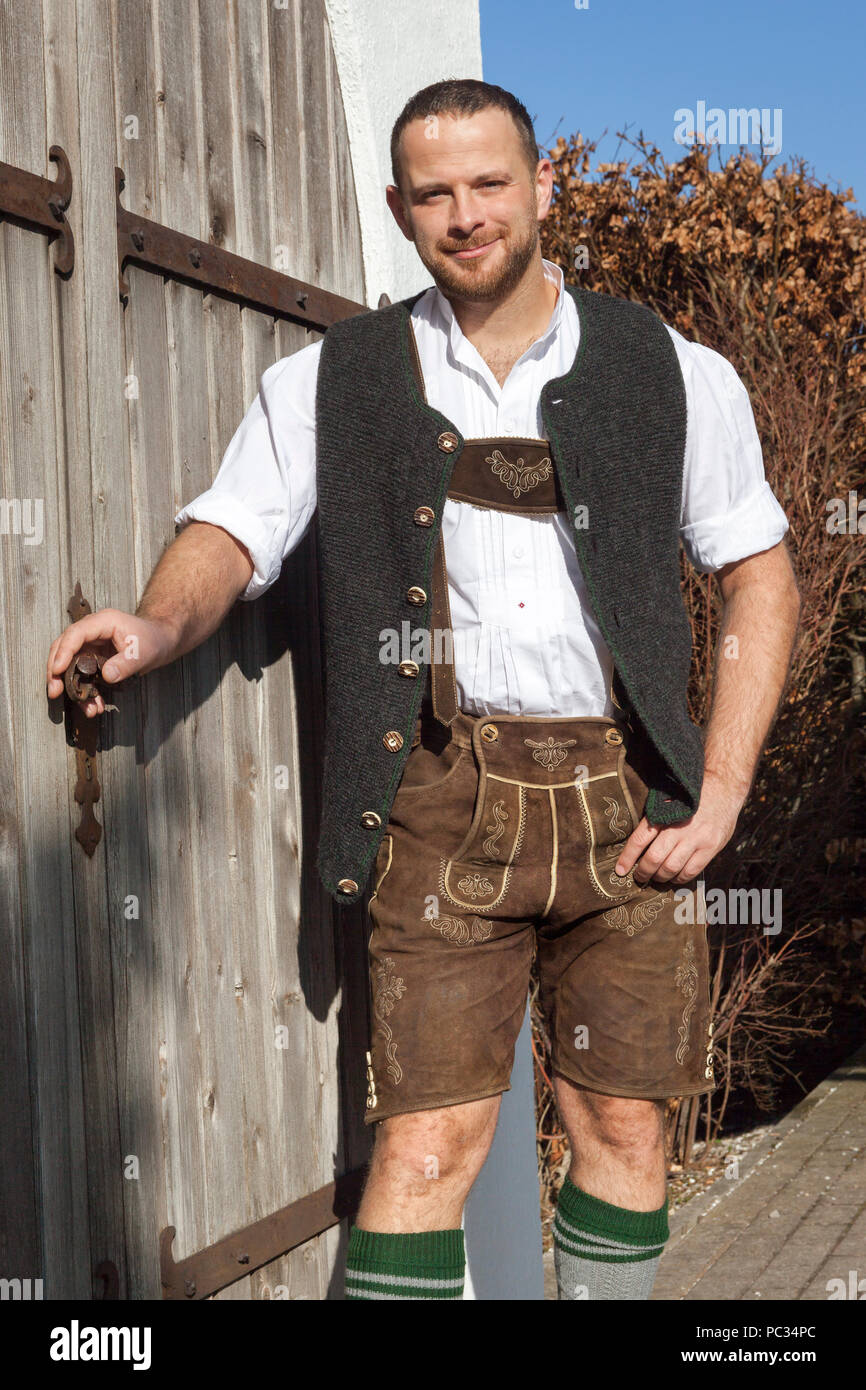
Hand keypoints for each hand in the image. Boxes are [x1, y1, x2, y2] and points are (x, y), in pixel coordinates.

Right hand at [46, 609, 177, 716]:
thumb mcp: (144, 652)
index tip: (57, 671)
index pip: (75, 634)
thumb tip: (106, 676)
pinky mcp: (94, 660)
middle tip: (55, 692)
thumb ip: (126, 663)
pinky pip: (84, 676)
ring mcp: (92, 646)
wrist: (162, 641)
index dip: (64, 652)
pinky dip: (87, 691)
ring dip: (73, 687)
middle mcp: (92, 632)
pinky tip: (95, 705)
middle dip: (56, 671)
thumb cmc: (154, 639)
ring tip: (85, 707)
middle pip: (64, 648)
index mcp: (103, 622)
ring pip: (71, 665)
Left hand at [614, 772, 745, 885]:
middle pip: (654, 857)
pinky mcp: (711, 847)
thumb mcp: (670, 801)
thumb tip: (638, 847)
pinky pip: (691, 871)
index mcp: (664, 813)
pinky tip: (674, 877)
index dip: (627, 857)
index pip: (640, 839)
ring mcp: (696, 838)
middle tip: (639, 877)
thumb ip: (657, 820)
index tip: (620, 870)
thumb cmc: (691, 796)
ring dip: (660, 877)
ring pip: (671, 867)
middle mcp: (679, 826)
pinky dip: (679, 878)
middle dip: (643, 872)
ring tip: (656, 878)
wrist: (724, 787)